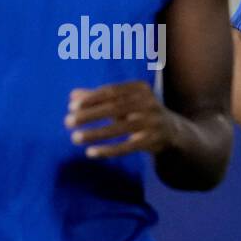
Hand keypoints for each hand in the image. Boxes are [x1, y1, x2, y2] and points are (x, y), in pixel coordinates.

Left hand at [65, 81, 179, 158]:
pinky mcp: (153, 141)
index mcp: (140, 88)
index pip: (111, 91)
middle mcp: (149, 103)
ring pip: (120, 128)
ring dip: (95, 133)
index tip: (71, 107)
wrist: (173, 132)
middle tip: (67, 122)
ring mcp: (153, 122)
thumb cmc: (139, 112)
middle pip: (114, 108)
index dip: (91, 99)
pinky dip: (108, 150)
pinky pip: (127, 147)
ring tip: (74, 138)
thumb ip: (98, 98)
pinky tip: (90, 153)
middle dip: (89, 115)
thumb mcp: (122, 103)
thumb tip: (72, 96)